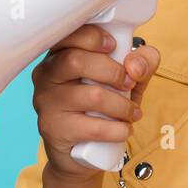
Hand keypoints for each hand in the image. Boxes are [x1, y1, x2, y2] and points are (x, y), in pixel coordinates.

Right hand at [30, 23, 160, 182]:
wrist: (82, 152)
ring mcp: (46, 102)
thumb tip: (136, 65)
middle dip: (113, 71)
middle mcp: (47, 75)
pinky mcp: (53, 129)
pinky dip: (117, 129)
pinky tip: (123, 129)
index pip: (67, 35)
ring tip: (131, 113)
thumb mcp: (127, 80)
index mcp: (60, 54)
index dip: (92, 37)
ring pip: (91, 95)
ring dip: (121, 105)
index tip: (114, 46)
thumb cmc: (102, 108)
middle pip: (76, 61)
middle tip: (129, 83)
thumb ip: (141, 63)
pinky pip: (92, 127)